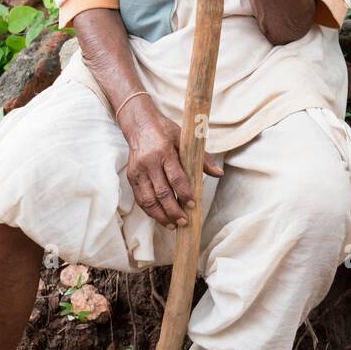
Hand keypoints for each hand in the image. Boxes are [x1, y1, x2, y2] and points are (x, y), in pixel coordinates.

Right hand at [120, 95, 223, 229]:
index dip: (184, 193)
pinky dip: (150, 211)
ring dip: (161, 215)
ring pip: (148, 200)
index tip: (193, 205)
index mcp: (164, 151)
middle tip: (184, 221)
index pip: (176, 177)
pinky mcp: (131, 177)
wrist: (139, 124)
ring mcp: (138, 171)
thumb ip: (202, 157)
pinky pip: (140, 199)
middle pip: (162, 193)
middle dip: (173, 210)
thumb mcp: (184, 138)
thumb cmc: (164, 130)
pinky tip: (161, 218)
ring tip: (173, 225)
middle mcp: (149, 163)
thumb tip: (219, 174)